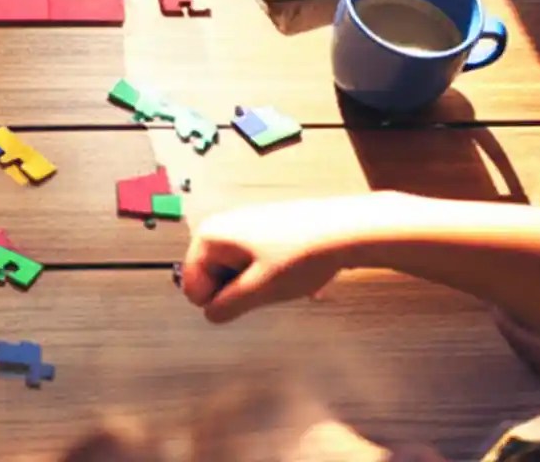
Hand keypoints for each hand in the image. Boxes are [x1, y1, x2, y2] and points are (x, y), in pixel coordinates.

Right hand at [181, 195, 392, 322]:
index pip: (193, 288)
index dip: (221, 301)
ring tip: (283, 278)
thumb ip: (227, 307)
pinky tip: (291, 272)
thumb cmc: (302, 256)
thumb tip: (211, 315)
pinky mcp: (260, 228)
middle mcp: (219, 226)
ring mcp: (240, 224)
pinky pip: (251, 261)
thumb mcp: (260, 290)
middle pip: (212, 278)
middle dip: (238, 291)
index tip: (251, 295)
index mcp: (209, 237)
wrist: (346, 231)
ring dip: (255, 284)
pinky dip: (267, 272)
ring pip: (234, 272)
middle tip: (268, 287)